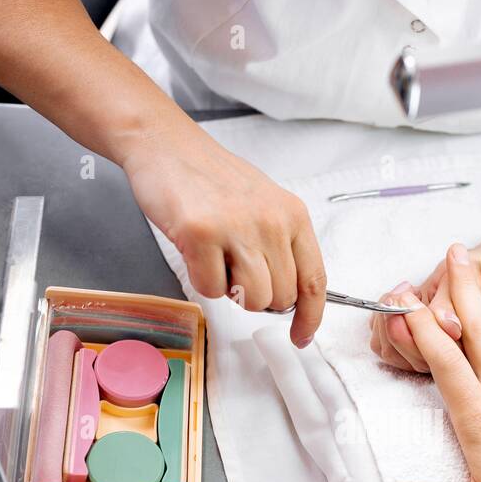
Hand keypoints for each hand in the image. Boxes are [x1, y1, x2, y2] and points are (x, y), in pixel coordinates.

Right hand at [124, 121, 326, 346]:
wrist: (166, 145)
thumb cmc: (212, 179)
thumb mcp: (264, 205)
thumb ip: (281, 246)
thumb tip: (290, 297)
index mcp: (292, 215)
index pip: (314, 280)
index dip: (311, 317)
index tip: (302, 336)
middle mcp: (271, 221)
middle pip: (281, 298)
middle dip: (258, 297)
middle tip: (235, 269)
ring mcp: (236, 227)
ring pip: (251, 300)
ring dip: (231, 291)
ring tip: (217, 258)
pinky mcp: (201, 235)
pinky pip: (212, 289)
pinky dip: (201, 279)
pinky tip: (195, 250)